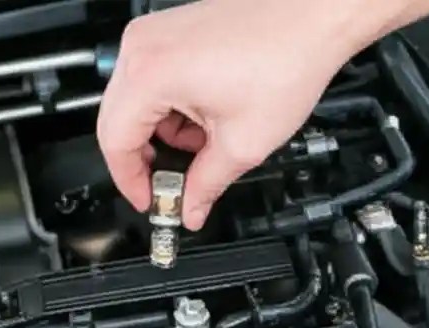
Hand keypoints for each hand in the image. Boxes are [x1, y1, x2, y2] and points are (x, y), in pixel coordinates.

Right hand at [97, 0, 375, 229]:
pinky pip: (153, 80)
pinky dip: (174, 107)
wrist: (313, 17)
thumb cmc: (286, 58)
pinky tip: (208, 117)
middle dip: (147, 160)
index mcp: (150, 73)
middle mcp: (143, 47)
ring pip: (137, 102)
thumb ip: (206, 184)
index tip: (149, 201)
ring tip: (207, 143)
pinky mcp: (171, 32)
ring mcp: (155, 35)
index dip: (129, 182)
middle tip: (173, 186)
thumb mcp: (243, 143)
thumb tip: (190, 208)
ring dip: (165, 133)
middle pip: (119, 121)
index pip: (114, 141)